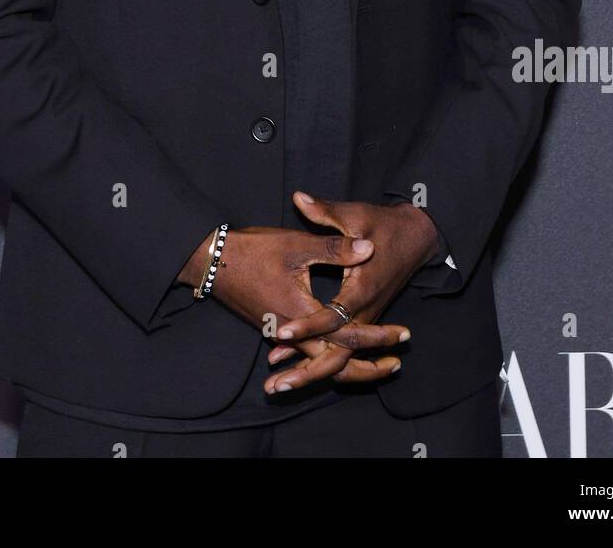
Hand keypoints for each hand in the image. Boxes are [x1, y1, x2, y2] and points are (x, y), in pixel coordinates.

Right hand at [177, 221, 410, 390]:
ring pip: (319, 362)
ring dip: (346, 364)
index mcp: (303, 312)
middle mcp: (292, 331)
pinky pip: (303, 354)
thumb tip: (368, 248)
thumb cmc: (253, 250)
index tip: (402, 335)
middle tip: (394, 364)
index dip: (377, 336)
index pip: (347, 334)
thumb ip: (334, 248)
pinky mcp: (273, 327)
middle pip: (335, 364)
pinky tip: (331, 356)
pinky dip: (323, 359)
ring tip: (373, 364)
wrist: (211, 261)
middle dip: (367, 367)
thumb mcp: (296, 244)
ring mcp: (280, 332)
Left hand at [260, 192, 440, 394]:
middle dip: (306, 371)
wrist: (417, 236)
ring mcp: (367, 317)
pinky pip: (341, 348)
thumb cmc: (385, 224)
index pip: (332, 316)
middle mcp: (366, 310)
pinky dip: (318, 358)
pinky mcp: (363, 318)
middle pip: (337, 353)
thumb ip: (325, 212)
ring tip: (275, 384)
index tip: (280, 333)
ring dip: (309, 371)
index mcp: (363, 287)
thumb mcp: (355, 214)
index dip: (306, 326)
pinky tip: (288, 362)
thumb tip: (299, 198)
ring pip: (340, 357)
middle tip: (274, 385)